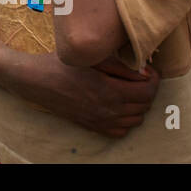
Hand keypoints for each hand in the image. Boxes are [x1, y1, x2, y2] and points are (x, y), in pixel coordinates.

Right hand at [20, 53, 160, 137]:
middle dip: (147, 90)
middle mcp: (109, 110)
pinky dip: (126, 120)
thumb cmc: (62, 64)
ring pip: (136, 120)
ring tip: (129, 90)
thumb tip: (144, 72)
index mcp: (110, 91)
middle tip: (139, 77)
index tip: (149, 70)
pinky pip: (121, 131)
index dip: (154, 80)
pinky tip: (118, 106)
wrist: (37, 81)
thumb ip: (121, 67)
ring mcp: (101, 121)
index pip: (148, 92)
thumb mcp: (92, 59)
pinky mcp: (93, 126)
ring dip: (138, 105)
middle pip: (144, 106)